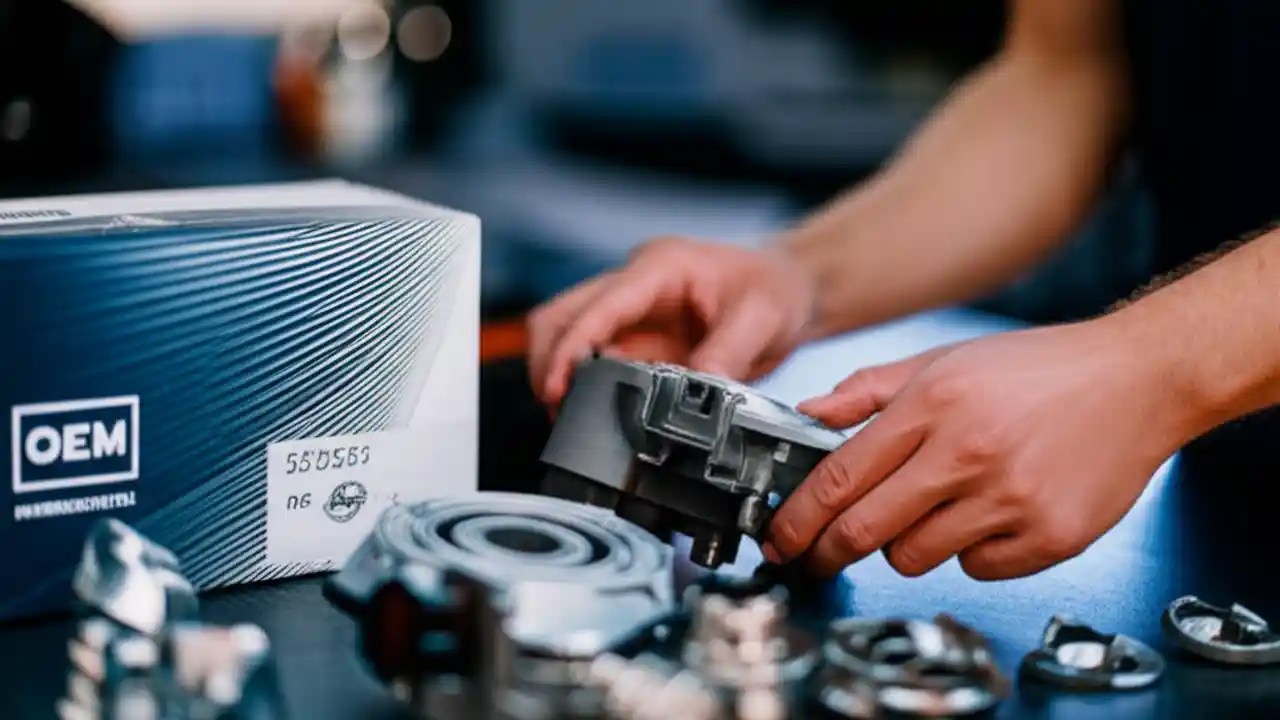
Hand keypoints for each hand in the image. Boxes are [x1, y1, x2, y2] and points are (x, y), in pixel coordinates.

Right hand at [527, 237, 815, 405]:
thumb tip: (692, 393)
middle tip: (559, 413)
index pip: (597, 307)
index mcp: (660, 267)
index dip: (570, 348)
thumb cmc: (776, 289)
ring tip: (575, 420)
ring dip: (560, 377)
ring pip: (564, 337)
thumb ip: (727, 354)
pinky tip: (600, 414)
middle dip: (548, 364)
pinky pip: (593, 362)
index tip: (557, 388)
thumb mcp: (763, 319)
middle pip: (559, 317)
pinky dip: (585, 388)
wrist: (789, 289)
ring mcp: (630, 312)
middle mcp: (633, 284)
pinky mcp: (634, 338)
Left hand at [764, 318, 1189, 579]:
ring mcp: (1010, 499)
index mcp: (933, 404)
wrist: (1137, 380)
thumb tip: (808, 415)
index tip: (780, 538)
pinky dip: (970, 551)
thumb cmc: (1038, 369)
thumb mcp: (942, 361)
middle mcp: (968, 453)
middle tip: (817, 556)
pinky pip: (976, 568)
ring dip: (907, 543)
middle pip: (866, 529)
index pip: (841, 477)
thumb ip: (868, 391)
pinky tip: (989, 514)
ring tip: (933, 508)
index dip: (799, 517)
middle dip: (829, 551)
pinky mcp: (1049, 536)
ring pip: (915, 556)